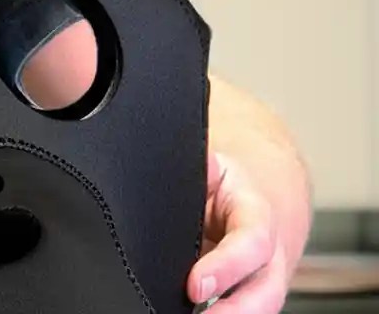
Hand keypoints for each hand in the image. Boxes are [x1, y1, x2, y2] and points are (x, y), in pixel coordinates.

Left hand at [187, 151, 289, 311]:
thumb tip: (200, 165)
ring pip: (261, 308)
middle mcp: (272, 254)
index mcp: (258, 216)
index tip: (194, 285)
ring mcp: (268, 279)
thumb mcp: (218, 168)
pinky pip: (247, 310)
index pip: (251, 244)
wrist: (267, 193)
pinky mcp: (257, 295)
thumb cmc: (234, 185)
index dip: (226, 267)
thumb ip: (204, 170)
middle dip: (234, 312)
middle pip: (266, 293)